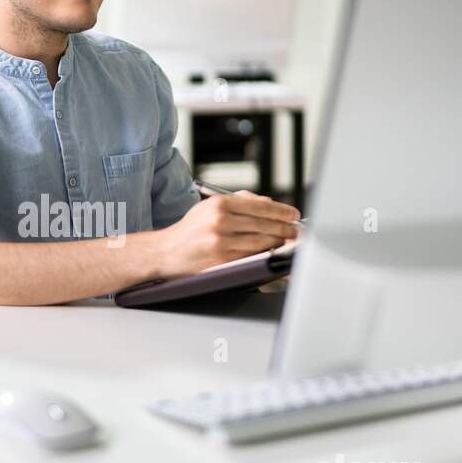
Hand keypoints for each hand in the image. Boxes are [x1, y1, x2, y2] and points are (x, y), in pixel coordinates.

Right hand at [152, 190, 299, 277]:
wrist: (165, 252)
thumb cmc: (190, 230)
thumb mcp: (209, 207)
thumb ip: (239, 202)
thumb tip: (270, 205)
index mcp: (219, 203)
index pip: (260, 205)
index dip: (282, 210)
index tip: (293, 214)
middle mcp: (220, 220)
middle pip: (264, 223)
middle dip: (285, 228)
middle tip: (296, 230)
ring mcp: (222, 242)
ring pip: (262, 241)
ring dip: (279, 242)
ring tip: (287, 242)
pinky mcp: (222, 260)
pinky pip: (252, 256)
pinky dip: (266, 254)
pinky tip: (273, 252)